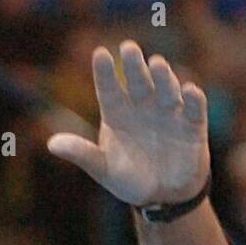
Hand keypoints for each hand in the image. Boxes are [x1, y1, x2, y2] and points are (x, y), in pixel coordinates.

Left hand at [46, 41, 209, 206]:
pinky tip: (189, 90)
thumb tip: (52, 144)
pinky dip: (193, 100)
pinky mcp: (192, 126)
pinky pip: (194, 109)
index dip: (104, 73)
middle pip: (138, 82)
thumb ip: (81, 153)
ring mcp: (168, 113)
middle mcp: (143, 107)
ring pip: (166, 90)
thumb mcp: (102, 168)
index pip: (109, 90)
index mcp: (118, 114)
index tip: (99, 53)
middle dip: (133, 66)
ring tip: (156, 64)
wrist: (162, 196)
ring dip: (163, 77)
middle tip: (128, 48)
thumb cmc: (128, 179)